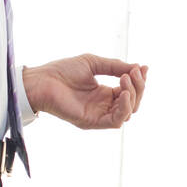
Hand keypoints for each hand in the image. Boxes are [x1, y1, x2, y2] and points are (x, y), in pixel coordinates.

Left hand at [22, 55, 147, 128]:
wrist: (42, 80)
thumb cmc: (62, 71)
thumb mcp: (93, 63)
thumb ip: (115, 67)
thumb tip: (137, 67)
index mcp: (104, 94)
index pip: (130, 92)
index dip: (139, 81)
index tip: (143, 67)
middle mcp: (104, 106)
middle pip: (132, 102)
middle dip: (139, 87)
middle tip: (134, 72)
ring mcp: (98, 115)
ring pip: (128, 112)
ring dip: (133, 95)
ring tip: (126, 79)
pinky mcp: (92, 122)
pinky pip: (116, 121)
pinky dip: (124, 108)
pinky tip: (123, 92)